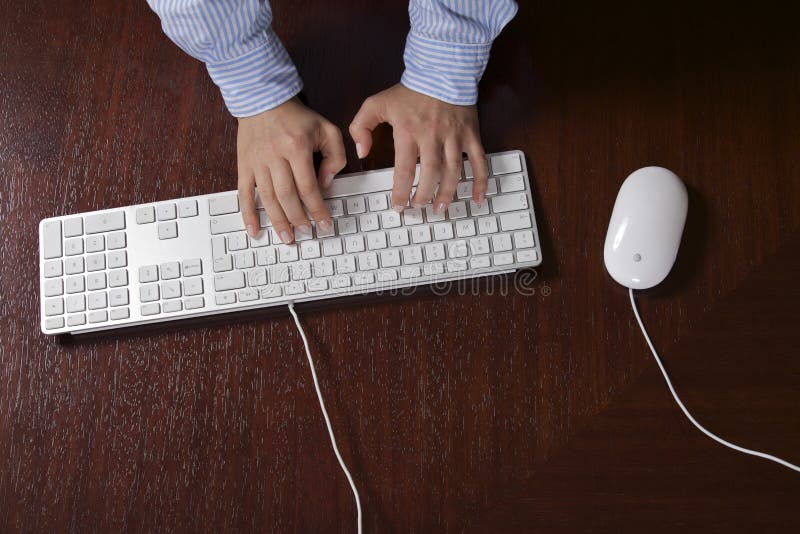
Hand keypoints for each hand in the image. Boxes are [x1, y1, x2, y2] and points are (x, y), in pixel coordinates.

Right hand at [237, 98, 345, 242]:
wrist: (262, 98)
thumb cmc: (296, 116)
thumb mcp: (326, 129)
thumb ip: (335, 156)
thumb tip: (326, 184)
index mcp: (296, 148)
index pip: (309, 187)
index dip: (317, 209)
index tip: (324, 224)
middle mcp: (275, 156)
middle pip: (287, 196)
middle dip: (298, 219)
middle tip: (307, 233)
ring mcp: (257, 162)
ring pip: (268, 198)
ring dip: (278, 221)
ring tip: (287, 238)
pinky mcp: (243, 164)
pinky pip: (244, 193)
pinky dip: (247, 214)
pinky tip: (254, 230)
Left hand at [349, 84, 488, 213]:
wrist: (442, 69)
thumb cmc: (409, 91)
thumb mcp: (377, 103)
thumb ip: (361, 127)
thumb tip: (362, 153)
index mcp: (409, 132)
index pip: (404, 169)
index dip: (401, 191)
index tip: (399, 206)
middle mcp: (433, 137)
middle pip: (430, 174)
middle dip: (424, 195)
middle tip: (419, 208)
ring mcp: (454, 137)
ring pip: (453, 171)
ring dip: (447, 193)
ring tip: (440, 209)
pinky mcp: (471, 135)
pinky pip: (479, 161)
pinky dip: (480, 181)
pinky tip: (477, 199)